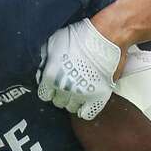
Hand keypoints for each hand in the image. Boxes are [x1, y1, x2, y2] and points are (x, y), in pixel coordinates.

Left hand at [36, 19, 150, 120]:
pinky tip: (87, 101)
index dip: (49, 88)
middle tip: (68, 84)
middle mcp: (64, 89)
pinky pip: (87, 114)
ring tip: (79, 90)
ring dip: (73, 100)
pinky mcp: (99, 97)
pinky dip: (86, 109)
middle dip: (61, 93)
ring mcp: (82, 95)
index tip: (55, 83)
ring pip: (71, 108)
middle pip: (58, 102)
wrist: (108, 36)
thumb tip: (42, 66)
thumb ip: (46, 57)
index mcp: (51, 76)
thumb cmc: (82, 36)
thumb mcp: (55, 41)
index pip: (44, 94)